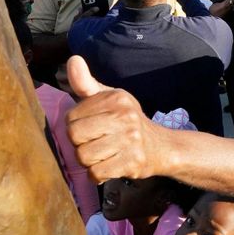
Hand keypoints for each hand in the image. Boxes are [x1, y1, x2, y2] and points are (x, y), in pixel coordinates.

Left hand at [64, 56, 170, 182]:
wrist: (162, 147)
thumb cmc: (128, 121)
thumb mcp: (109, 99)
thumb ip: (85, 83)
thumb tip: (73, 59)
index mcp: (116, 99)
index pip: (71, 117)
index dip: (75, 126)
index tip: (91, 128)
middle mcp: (124, 117)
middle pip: (75, 136)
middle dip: (79, 144)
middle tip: (93, 144)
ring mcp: (130, 140)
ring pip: (84, 156)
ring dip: (88, 161)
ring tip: (101, 156)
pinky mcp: (132, 162)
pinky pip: (97, 173)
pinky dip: (97, 175)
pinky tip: (107, 167)